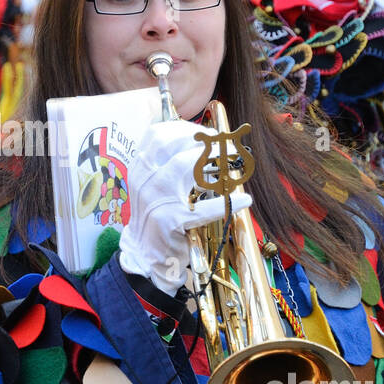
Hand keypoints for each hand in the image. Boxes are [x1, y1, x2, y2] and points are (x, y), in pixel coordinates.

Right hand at [118, 119, 252, 294]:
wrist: (143, 255)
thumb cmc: (155, 217)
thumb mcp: (152, 186)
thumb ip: (168, 165)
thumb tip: (205, 146)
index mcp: (140, 168)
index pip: (157, 134)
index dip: (185, 129)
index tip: (208, 133)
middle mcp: (144, 179)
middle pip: (171, 143)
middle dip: (203, 139)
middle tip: (226, 145)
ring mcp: (155, 199)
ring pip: (183, 165)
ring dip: (214, 160)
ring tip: (235, 162)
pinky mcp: (170, 221)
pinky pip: (204, 208)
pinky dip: (228, 203)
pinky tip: (244, 200)